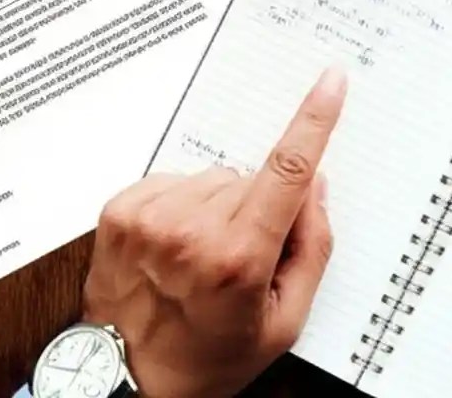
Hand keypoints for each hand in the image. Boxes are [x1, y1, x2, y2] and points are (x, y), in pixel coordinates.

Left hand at [82, 68, 346, 397]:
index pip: (286, 172)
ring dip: (218, 206)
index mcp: (239, 258)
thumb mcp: (284, 322)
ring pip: (215, 178)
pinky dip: (183, 205)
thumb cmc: (209, 358)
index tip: (330, 84)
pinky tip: (175, 247)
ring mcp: (151, 216)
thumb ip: (312, 249)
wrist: (126, 379)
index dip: (314, 122)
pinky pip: (176, 179)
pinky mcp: (122, 209)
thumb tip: (315, 188)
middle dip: (260, 208)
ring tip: (201, 257)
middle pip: (252, 179)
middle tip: (242, 259)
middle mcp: (191, 229)